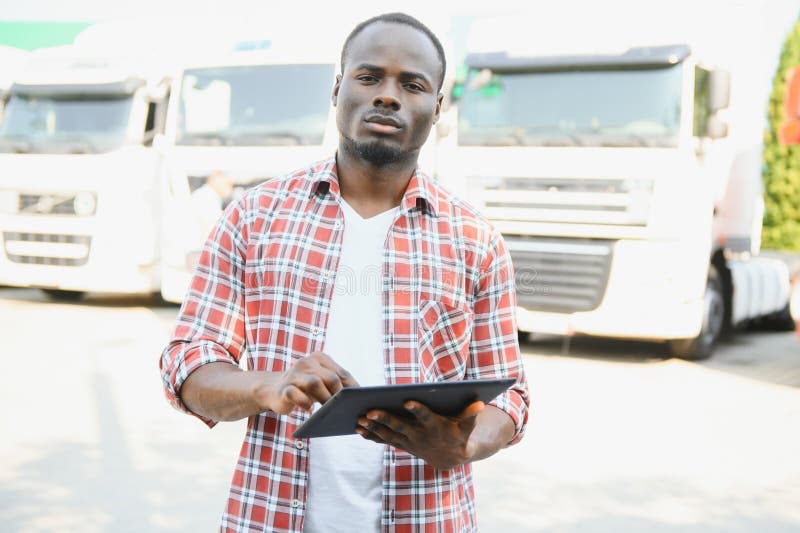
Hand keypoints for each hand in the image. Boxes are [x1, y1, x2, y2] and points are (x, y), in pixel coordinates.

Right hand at [265, 352, 357, 413]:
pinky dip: (305, 403)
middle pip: (330, 378)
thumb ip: (336, 384)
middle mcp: (306, 362)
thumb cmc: (305, 387)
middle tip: (346, 409)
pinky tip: (309, 410)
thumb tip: (358, 398)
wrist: (274, 390)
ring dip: (325, 398)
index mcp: (319, 358)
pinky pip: (296, 394)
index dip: (353, 388)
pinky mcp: (284, 388)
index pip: (342, 373)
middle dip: (340, 395)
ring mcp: (294, 374)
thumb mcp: (321, 382)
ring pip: (314, 383)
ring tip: (329, 410)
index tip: (361, 402)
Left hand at [356, 400, 484, 469]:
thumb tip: (480, 403)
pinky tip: (358, 429)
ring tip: (358, 420)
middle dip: (384, 419)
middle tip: (369, 411)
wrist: (452, 457)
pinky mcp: (402, 444)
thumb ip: (471, 414)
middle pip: (400, 426)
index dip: (418, 409)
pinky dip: (372, 436)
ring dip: (373, 429)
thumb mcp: (468, 425)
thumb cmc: (460, 433)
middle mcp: (420, 435)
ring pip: (388, 435)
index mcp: (435, 426)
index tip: (408, 400)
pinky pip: (384, 441)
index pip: (425, 416)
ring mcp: (409, 442)